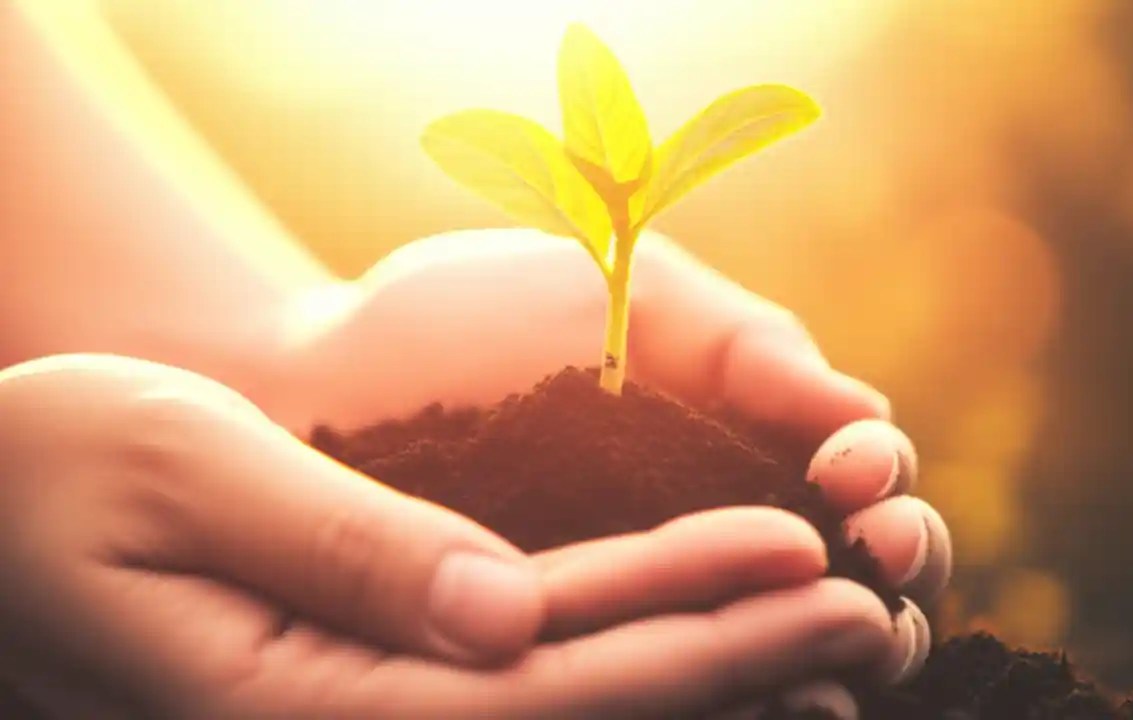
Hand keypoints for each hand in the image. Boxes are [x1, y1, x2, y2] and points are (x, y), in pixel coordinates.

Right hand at [0, 355, 900, 717]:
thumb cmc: (57, 473)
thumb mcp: (187, 478)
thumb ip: (348, 551)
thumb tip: (507, 615)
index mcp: (310, 706)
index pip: (553, 682)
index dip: (697, 628)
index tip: (814, 574)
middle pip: (591, 711)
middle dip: (741, 663)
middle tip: (875, 616)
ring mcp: (368, 716)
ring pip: (574, 705)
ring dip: (712, 670)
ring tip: (837, 631)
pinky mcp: (370, 684)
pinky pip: (522, 677)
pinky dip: (631, 646)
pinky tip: (716, 632)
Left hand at [277, 230, 953, 702]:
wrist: (310, 390)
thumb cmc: (455, 321)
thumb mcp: (615, 291)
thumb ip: (739, 340)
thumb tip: (854, 415)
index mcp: (733, 435)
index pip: (861, 476)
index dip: (882, 480)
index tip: (847, 471)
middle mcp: (715, 527)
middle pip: (860, 572)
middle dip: (896, 565)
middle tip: (884, 554)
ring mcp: (655, 603)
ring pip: (795, 646)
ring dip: (849, 641)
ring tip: (857, 634)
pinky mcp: (586, 659)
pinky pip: (689, 693)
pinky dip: (752, 697)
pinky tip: (776, 694)